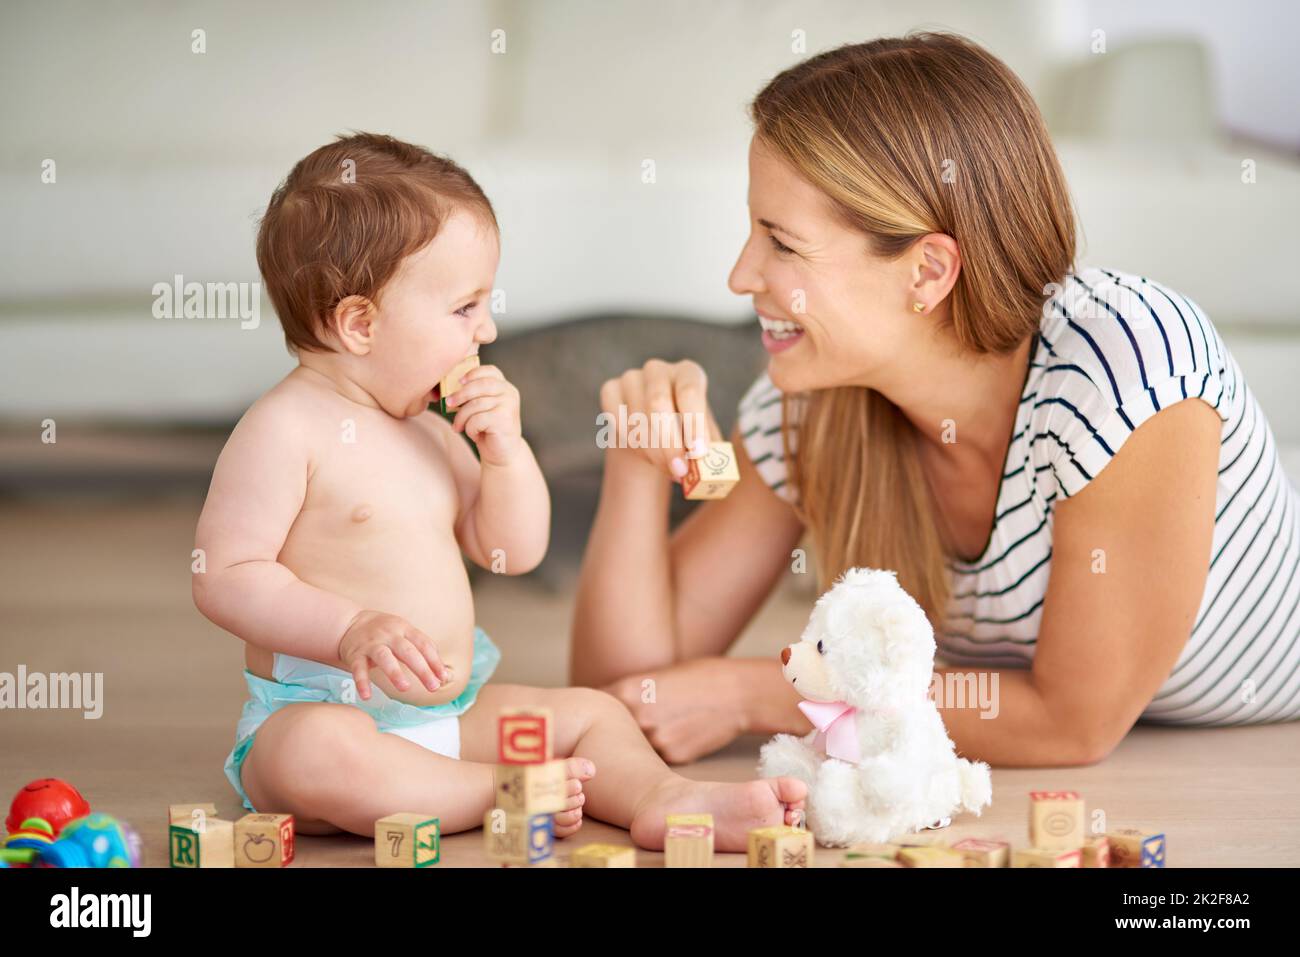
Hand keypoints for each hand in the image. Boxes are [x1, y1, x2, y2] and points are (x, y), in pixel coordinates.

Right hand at [337, 611, 450, 700]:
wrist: (350, 623)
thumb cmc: (386, 632)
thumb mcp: (405, 634)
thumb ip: (424, 652)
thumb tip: (444, 675)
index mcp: (404, 629)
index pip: (423, 644)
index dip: (435, 661)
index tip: (443, 677)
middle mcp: (389, 634)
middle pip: (408, 652)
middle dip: (422, 669)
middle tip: (433, 687)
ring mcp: (371, 644)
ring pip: (384, 658)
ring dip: (395, 673)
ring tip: (405, 688)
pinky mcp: (355, 654)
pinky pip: (358, 669)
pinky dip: (362, 682)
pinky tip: (366, 696)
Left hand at [444, 364, 522, 466]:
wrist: (502, 453)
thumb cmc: (487, 428)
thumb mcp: (480, 408)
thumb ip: (472, 395)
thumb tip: (448, 388)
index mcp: (504, 386)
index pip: (489, 371)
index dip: (472, 373)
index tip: (458, 381)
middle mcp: (509, 393)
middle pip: (480, 385)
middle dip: (460, 394)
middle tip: (448, 403)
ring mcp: (508, 405)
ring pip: (475, 404)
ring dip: (462, 417)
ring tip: (458, 427)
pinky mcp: (504, 419)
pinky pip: (477, 419)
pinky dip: (470, 428)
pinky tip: (474, 434)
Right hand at [598, 358, 722, 483]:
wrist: (654, 426)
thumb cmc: (686, 430)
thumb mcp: (704, 436)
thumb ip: (708, 449)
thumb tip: (708, 467)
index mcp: (688, 373)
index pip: (689, 392)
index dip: (693, 423)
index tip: (698, 453)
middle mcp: (658, 369)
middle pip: (658, 403)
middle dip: (669, 443)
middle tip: (679, 471)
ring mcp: (631, 377)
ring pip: (636, 419)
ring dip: (652, 452)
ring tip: (669, 469)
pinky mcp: (610, 389)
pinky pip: (617, 422)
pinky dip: (633, 446)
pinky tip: (649, 456)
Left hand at [603, 657, 747, 763]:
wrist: (737, 693)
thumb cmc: (699, 676)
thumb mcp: (658, 675)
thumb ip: (632, 693)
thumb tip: (610, 707)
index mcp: (628, 691)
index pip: (596, 706)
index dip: (594, 711)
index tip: (593, 715)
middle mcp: (637, 718)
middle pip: (610, 730)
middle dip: (612, 730)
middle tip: (616, 730)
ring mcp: (656, 741)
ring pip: (633, 747)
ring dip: (636, 744)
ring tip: (656, 730)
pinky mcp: (674, 757)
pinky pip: (657, 757)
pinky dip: (660, 750)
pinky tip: (676, 736)